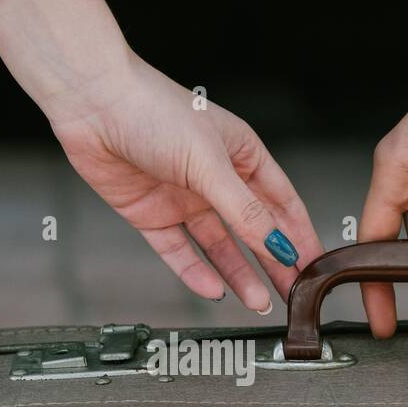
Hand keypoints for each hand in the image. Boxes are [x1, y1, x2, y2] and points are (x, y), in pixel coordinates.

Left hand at [0, 0, 322, 310]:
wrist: (92, 104)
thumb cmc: (152, 110)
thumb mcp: (209, 163)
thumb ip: (244, 210)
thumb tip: (278, 244)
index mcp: (241, 154)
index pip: (282, 202)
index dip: (299, 235)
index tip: (315, 265)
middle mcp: (215, 177)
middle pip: (253, 229)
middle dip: (274, 262)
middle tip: (292, 294)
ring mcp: (183, 197)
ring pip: (219, 245)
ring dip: (239, 273)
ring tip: (258, 301)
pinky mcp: (151, 214)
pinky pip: (179, 251)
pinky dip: (195, 271)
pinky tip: (213, 289)